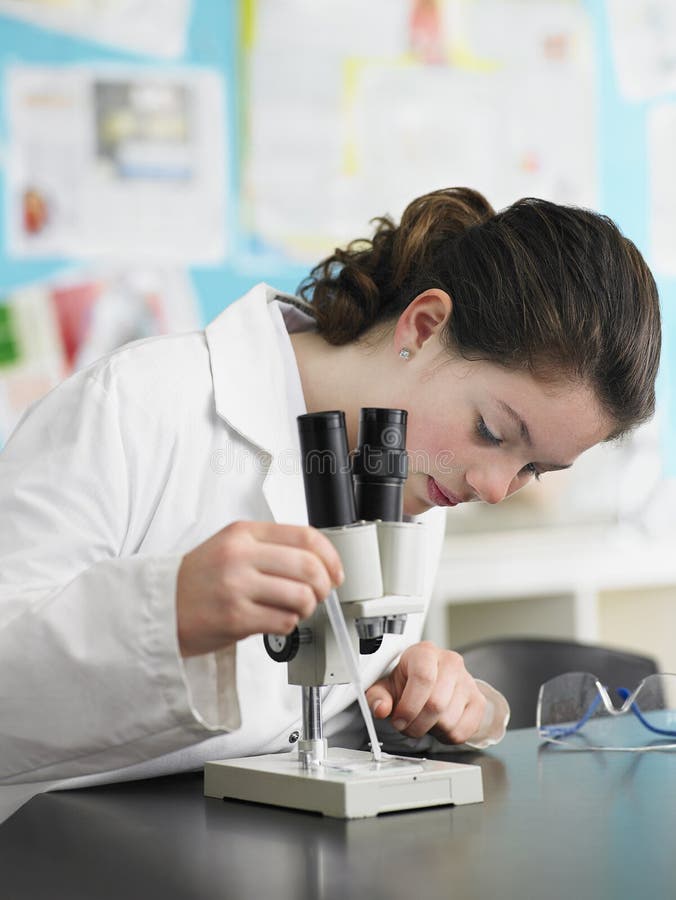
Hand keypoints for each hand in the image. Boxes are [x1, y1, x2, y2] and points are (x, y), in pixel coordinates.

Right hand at [176, 521, 343, 656]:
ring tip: (294, 610)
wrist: (160, 607)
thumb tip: (319, 562)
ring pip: (301, 596)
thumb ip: (271, 548)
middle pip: (309, 567)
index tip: (335, 572)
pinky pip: (284, 621)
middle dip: (324, 586)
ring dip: (307, 608)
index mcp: (244, 533)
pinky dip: (288, 624)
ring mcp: (237, 586)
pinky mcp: (235, 618)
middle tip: (320, 595)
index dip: (330, 557)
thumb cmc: (199, 579)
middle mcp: (240, 556)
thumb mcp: (231, 546)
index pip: (305, 536)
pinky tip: (275, 621)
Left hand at [365, 641, 487, 744]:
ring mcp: (467, 681)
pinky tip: (438, 724)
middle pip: (436, 704)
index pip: (423, 678)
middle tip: (407, 725)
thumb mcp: (386, 686)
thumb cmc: (407, 682)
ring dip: (431, 730)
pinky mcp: (478, 700)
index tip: (398, 720)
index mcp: (425, 653)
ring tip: (423, 720)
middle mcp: (450, 662)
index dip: (409, 706)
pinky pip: (464, 731)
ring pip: (449, 720)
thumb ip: (378, 697)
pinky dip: (447, 736)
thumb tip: (381, 708)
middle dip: (417, 724)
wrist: (430, 682)